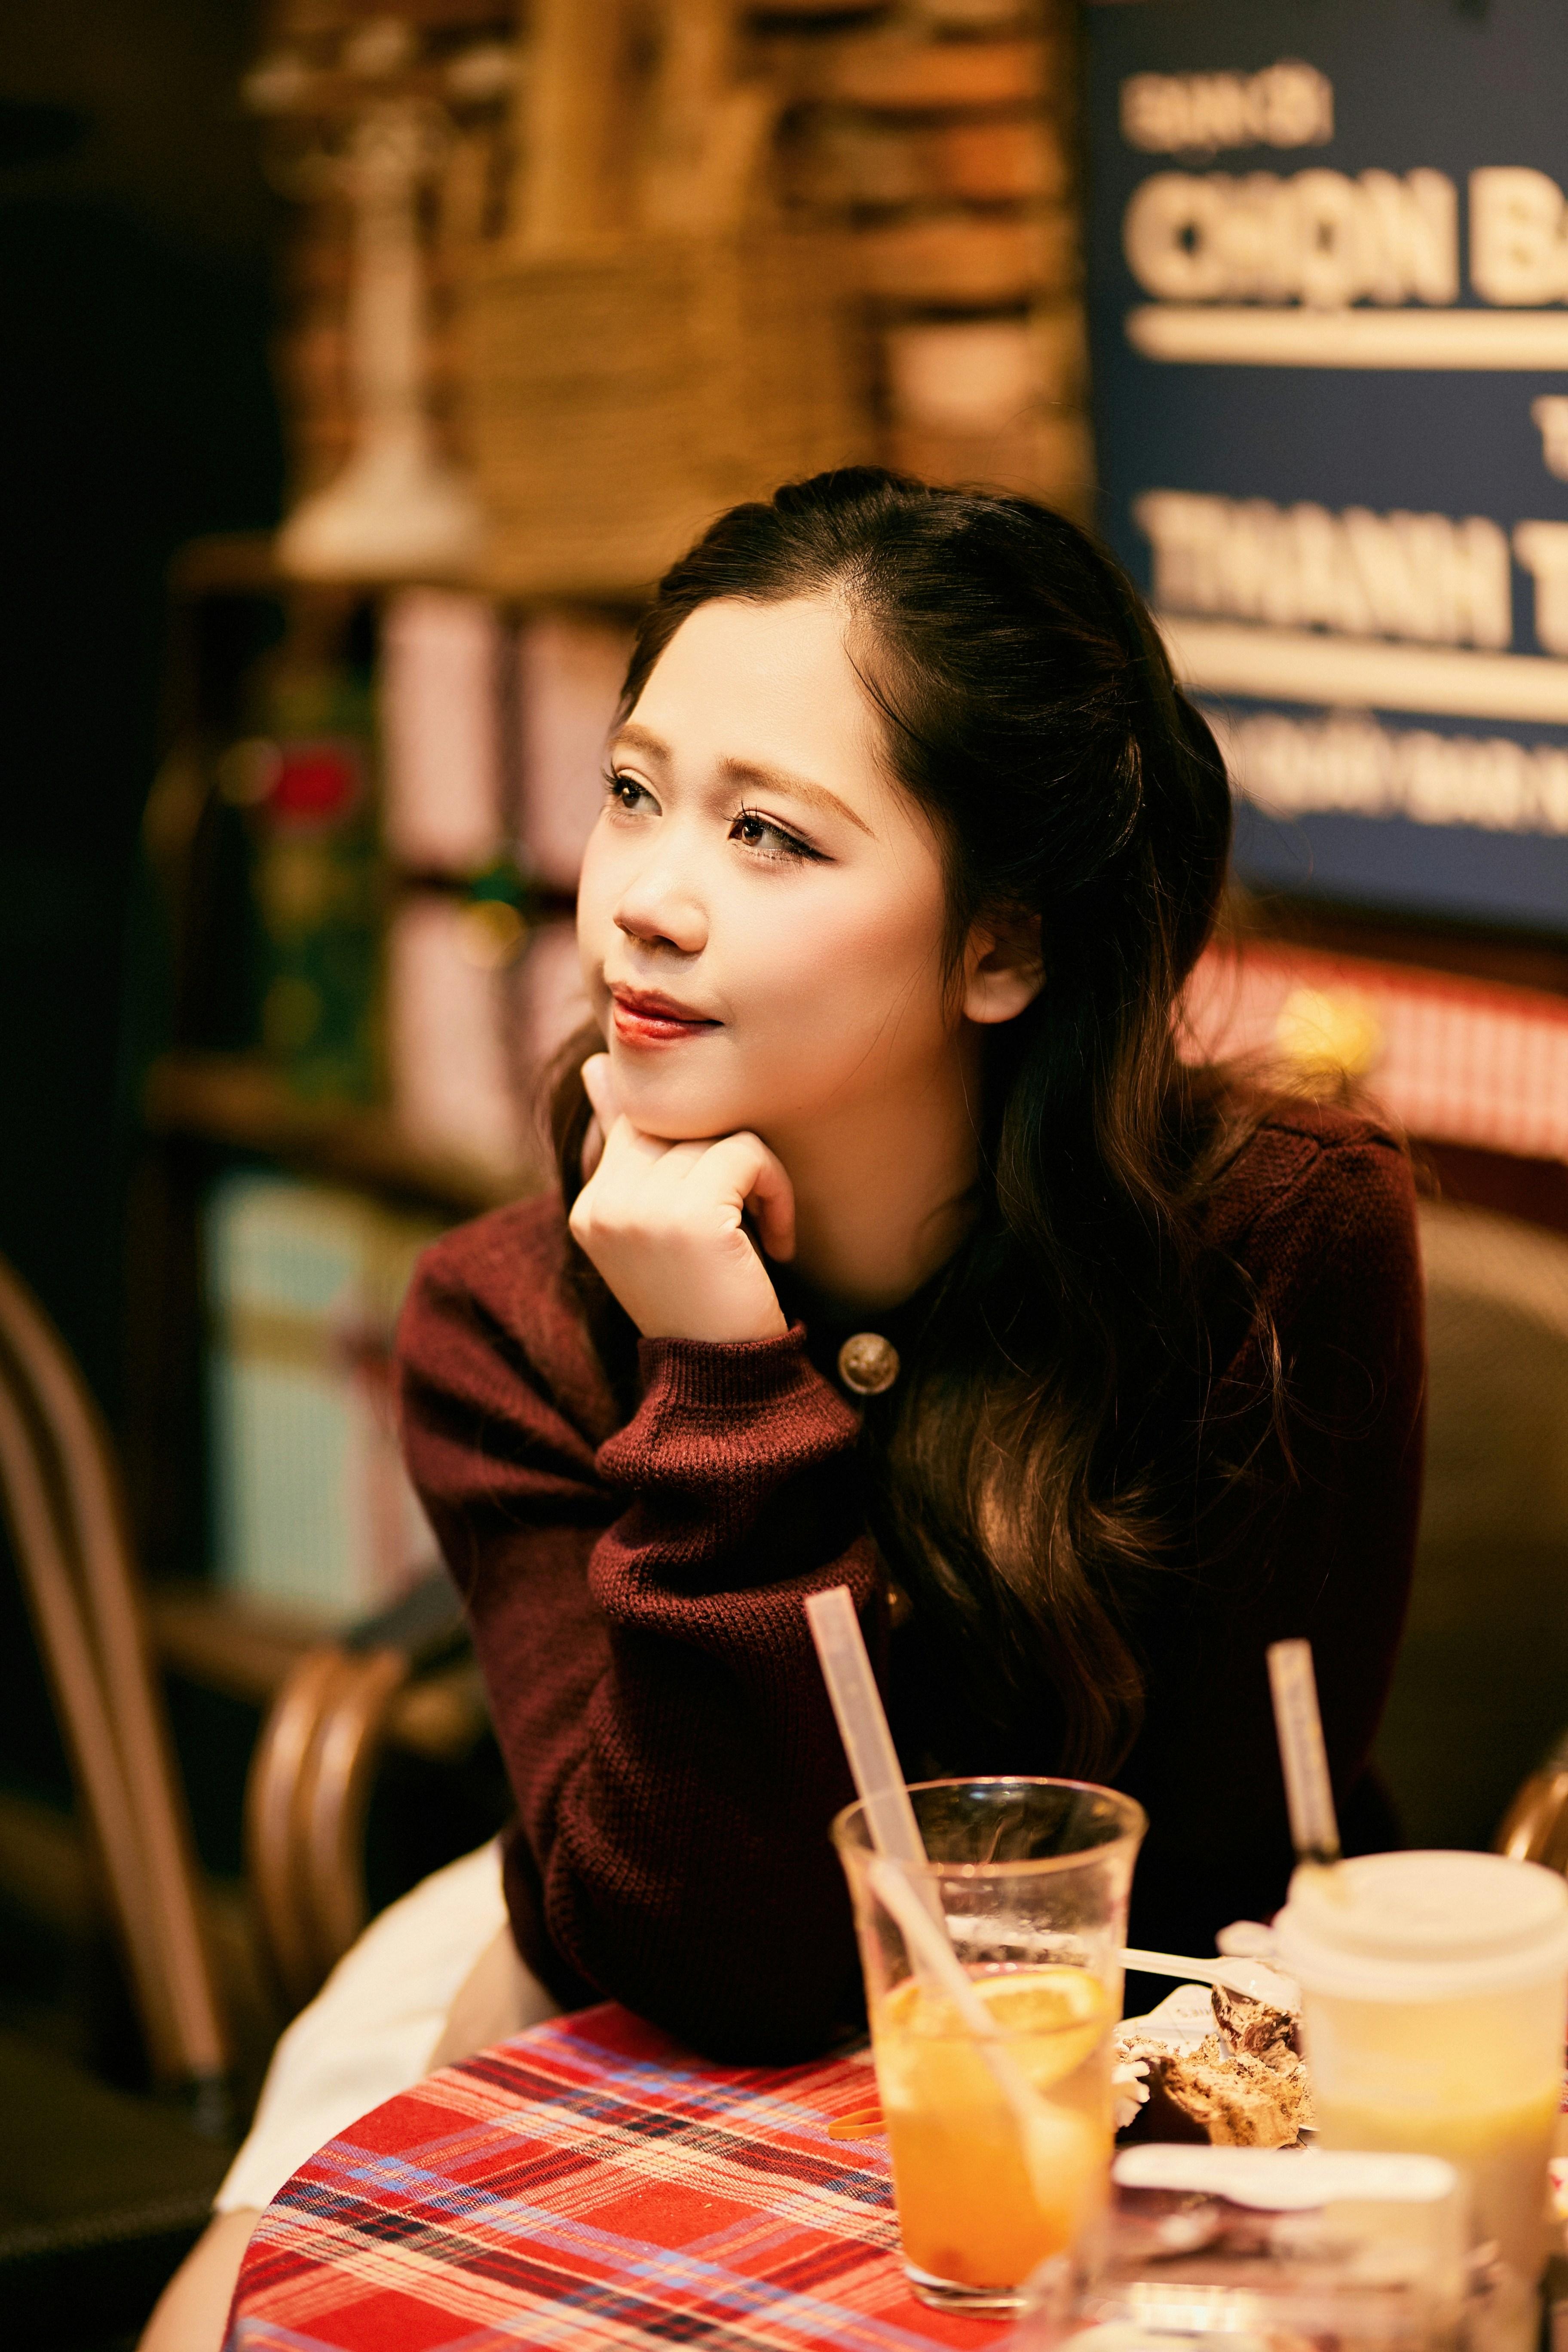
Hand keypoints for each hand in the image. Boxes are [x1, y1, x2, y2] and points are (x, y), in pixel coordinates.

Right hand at [569, 1055, 794, 1341]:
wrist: (730, 1384)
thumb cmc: (707, 1303)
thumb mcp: (660, 1225)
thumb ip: (629, 1147)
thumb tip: (596, 1064)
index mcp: (591, 1208)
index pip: (639, 1121)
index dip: (693, 1146)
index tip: (721, 1205)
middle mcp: (603, 1204)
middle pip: (678, 1120)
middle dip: (727, 1157)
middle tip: (751, 1216)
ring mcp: (639, 1210)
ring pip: (716, 1131)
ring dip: (758, 1176)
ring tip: (765, 1233)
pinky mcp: (687, 1216)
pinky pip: (746, 1152)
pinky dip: (776, 1191)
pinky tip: (779, 1243)